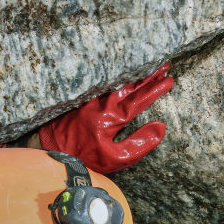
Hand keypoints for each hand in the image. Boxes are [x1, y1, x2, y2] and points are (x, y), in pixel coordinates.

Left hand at [38, 64, 173, 173]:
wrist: (53, 149)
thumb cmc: (86, 157)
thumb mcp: (116, 158)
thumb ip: (139, 144)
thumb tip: (160, 127)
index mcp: (111, 118)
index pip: (139, 100)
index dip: (155, 91)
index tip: (169, 81)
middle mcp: (102, 103)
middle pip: (130, 85)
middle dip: (148, 76)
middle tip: (164, 65)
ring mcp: (91, 97)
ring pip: (117, 81)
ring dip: (134, 74)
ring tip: (149, 67)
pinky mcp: (84, 96)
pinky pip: (103, 82)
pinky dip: (116, 75)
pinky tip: (124, 71)